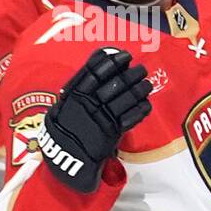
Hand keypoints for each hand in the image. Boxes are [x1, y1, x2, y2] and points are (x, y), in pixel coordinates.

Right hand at [41, 48, 151, 192]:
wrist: (66, 155)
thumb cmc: (64, 127)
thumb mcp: (63, 105)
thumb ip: (78, 88)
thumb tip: (96, 68)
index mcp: (75, 94)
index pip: (94, 72)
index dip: (112, 62)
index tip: (124, 55)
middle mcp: (89, 104)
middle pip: (115, 83)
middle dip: (131, 74)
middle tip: (141, 68)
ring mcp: (101, 118)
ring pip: (126, 99)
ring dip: (139, 89)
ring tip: (146, 83)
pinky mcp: (112, 132)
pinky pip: (130, 118)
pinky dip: (140, 109)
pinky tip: (146, 102)